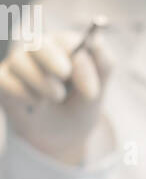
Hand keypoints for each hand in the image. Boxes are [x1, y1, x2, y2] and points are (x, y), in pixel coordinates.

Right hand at [0, 26, 113, 164]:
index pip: (67, 41)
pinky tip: (35, 104)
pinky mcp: (4, 81)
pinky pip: (5, 80)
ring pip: (19, 61)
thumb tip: (95, 44)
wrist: (63, 137)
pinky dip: (22, 93)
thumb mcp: (98, 90)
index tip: (91, 88)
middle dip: (51, 58)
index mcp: (65, 47)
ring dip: (40, 81)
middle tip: (64, 74)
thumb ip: (103, 65)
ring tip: (57, 97)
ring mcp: (19, 65)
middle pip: (38, 44)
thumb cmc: (80, 107)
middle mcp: (40, 51)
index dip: (78, 59)